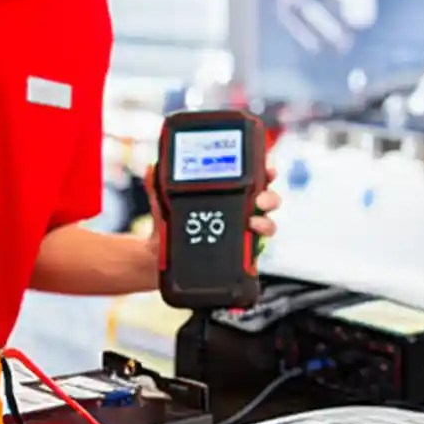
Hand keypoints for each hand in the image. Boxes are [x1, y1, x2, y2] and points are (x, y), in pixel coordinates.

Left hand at [143, 165, 281, 258]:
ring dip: (266, 222)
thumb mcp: (163, 201)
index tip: (269, 170)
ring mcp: (242, 234)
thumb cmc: (168, 222)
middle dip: (270, 197)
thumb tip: (152, 167)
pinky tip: (249, 242)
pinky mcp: (239, 255)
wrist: (158, 256)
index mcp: (230, 193)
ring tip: (253, 222)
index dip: (266, 173)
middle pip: (268, 201)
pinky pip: (255, 251)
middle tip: (260, 199)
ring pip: (266, 225)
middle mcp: (241, 212)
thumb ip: (158, 184)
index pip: (254, 179)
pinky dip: (256, 247)